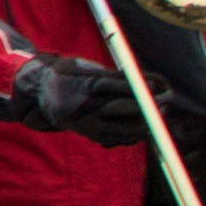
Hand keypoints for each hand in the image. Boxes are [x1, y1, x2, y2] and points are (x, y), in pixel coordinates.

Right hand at [15, 50, 158, 146]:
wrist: (39, 95)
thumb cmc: (69, 76)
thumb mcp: (85, 67)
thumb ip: (113, 75)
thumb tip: (147, 82)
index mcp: (87, 84)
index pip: (124, 86)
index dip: (147, 87)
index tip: (164, 87)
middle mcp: (88, 105)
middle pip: (128, 108)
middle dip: (151, 106)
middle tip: (166, 102)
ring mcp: (89, 122)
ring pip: (127, 126)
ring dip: (147, 122)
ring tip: (158, 115)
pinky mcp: (91, 134)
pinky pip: (120, 138)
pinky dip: (135, 134)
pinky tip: (142, 127)